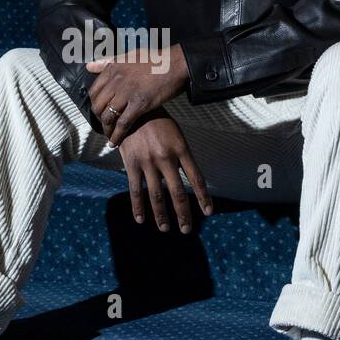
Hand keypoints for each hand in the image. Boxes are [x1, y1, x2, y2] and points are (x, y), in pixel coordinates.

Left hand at [86, 43, 188, 146]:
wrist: (176, 64)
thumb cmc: (155, 59)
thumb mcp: (128, 56)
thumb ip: (107, 62)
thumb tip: (89, 66)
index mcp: (113, 69)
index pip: (93, 91)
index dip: (94, 104)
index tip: (99, 111)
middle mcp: (117, 81)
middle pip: (98, 106)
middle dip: (99, 119)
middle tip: (104, 125)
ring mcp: (127, 93)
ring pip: (108, 116)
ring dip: (107, 129)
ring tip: (110, 136)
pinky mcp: (140, 104)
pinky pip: (123, 124)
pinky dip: (117, 135)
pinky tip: (116, 142)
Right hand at [118, 113, 212, 232]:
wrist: (132, 109)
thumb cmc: (158, 122)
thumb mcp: (176, 134)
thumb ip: (182, 156)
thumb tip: (191, 179)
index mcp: (181, 149)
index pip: (196, 178)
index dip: (203, 197)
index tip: (208, 212)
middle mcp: (166, 158)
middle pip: (177, 192)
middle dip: (183, 214)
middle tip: (187, 230)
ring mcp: (148, 162)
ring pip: (156, 195)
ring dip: (161, 215)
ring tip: (165, 229)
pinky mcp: (131, 163)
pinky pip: (135, 190)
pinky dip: (138, 207)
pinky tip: (141, 220)